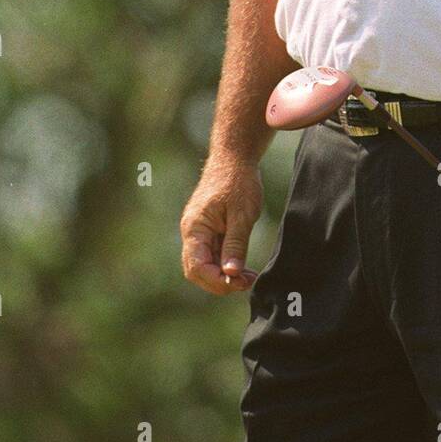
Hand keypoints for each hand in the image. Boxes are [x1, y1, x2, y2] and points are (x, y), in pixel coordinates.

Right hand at [180, 155, 263, 295]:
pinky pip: (212, 254)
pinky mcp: (208, 230)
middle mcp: (192, 232)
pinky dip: (225, 264)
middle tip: (245, 283)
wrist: (235, 158)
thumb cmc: (238, 181)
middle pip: (197, 271)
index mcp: (195, 228)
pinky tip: (243, 268)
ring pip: (205, 264)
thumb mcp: (242, 214)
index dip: (216, 280)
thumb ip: (235, 245)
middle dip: (219, 282)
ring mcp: (199, 231)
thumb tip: (230, 274)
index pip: (197, 266)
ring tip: (248, 278)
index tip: (238, 283)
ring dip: (223, 275)